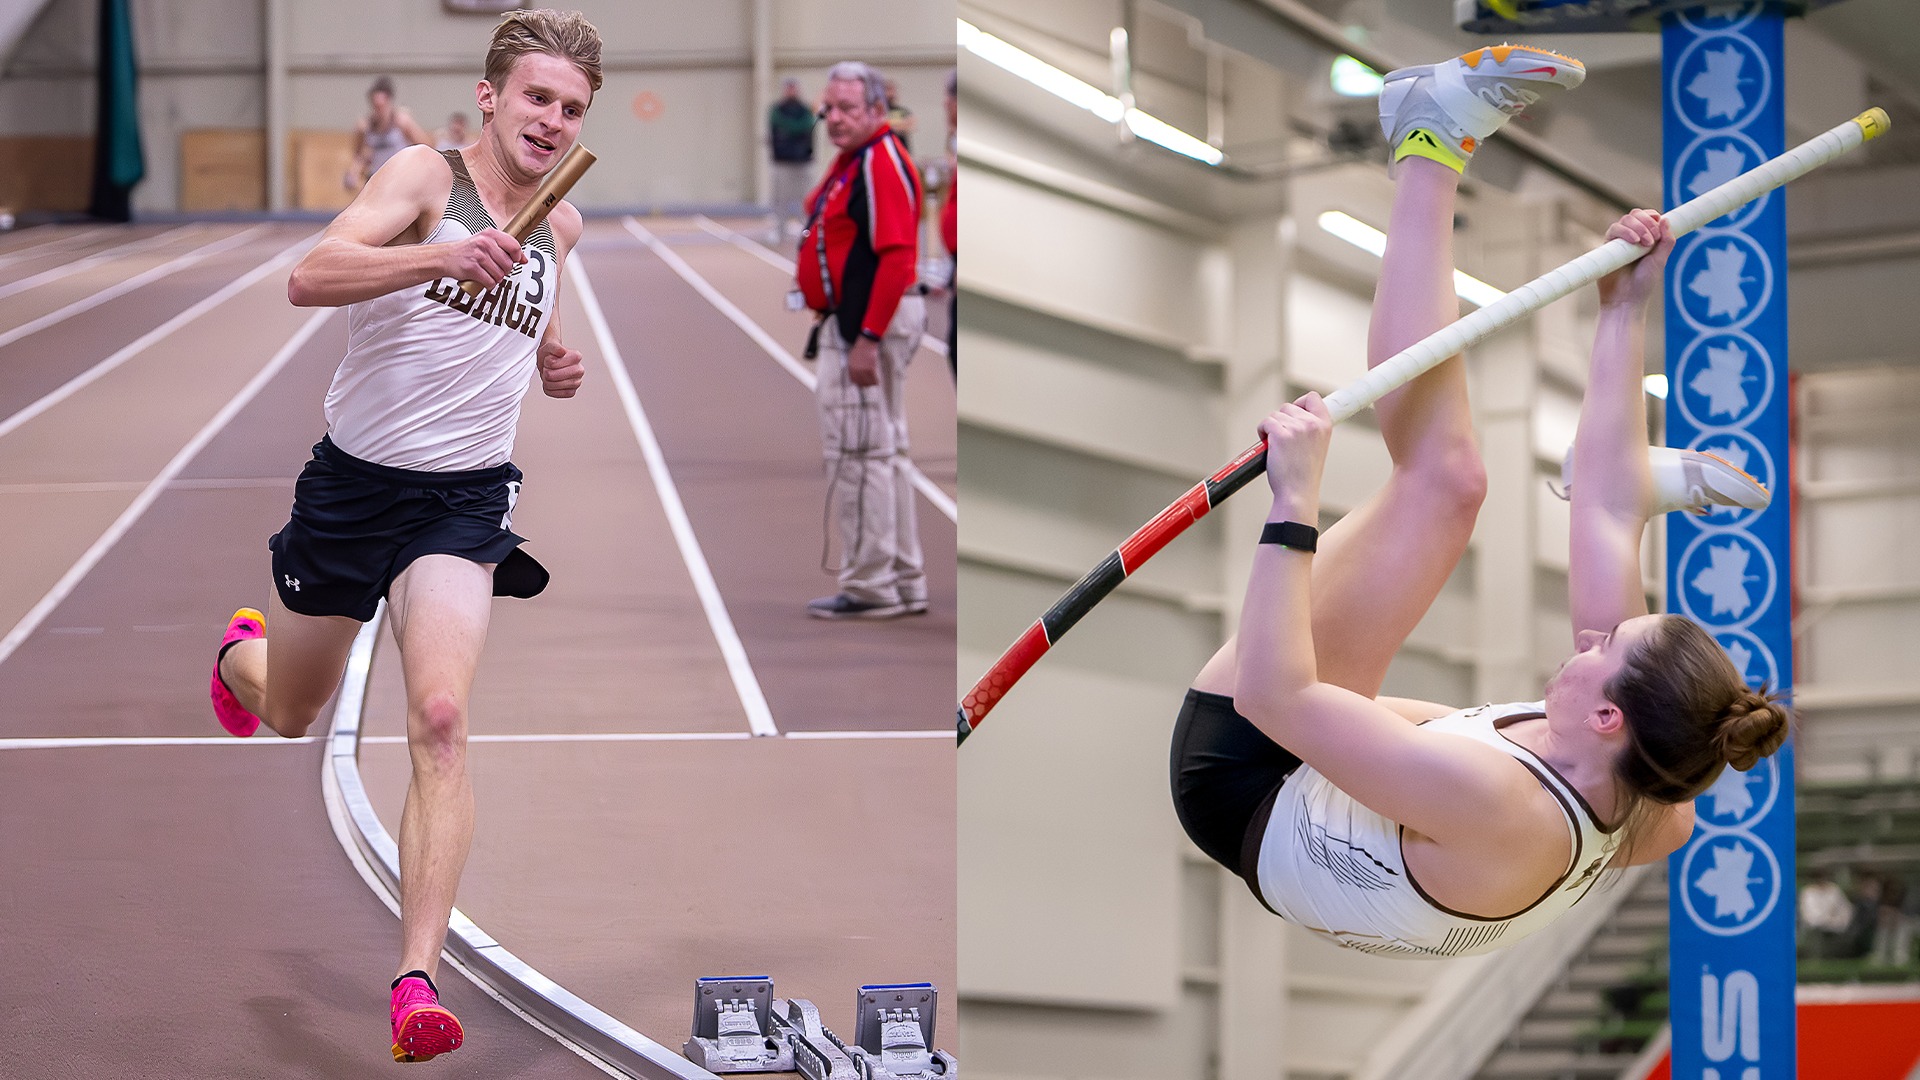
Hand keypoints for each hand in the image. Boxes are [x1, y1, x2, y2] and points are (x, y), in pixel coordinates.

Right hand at [445, 228, 524, 290]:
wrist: (445, 257)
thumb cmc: (468, 250)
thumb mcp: (486, 242)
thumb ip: (505, 248)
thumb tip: (524, 259)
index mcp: (490, 234)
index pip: (514, 246)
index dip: (517, 257)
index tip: (515, 261)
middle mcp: (485, 243)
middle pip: (508, 264)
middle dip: (504, 270)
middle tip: (494, 268)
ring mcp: (478, 255)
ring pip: (500, 275)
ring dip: (495, 278)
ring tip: (486, 272)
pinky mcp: (472, 268)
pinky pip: (490, 282)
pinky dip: (488, 284)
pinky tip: (482, 278)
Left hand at [538, 339, 583, 397]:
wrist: (551, 362)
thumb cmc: (551, 354)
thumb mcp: (549, 346)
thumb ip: (554, 347)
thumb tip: (561, 351)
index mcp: (576, 357)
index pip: (553, 364)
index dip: (547, 362)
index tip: (550, 359)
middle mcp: (579, 370)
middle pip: (552, 376)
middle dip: (546, 372)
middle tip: (549, 368)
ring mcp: (577, 382)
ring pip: (554, 386)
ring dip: (547, 381)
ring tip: (551, 374)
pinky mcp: (572, 392)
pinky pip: (556, 394)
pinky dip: (550, 389)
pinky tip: (553, 382)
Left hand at [847, 336, 880, 386]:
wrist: (866, 343)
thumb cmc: (860, 349)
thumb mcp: (852, 358)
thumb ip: (853, 367)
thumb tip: (855, 375)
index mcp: (850, 367)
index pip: (853, 379)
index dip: (858, 382)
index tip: (862, 384)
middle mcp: (856, 369)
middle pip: (860, 382)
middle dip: (865, 384)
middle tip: (869, 384)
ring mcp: (863, 369)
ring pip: (867, 381)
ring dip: (871, 384)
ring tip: (873, 383)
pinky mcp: (870, 367)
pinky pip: (873, 378)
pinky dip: (876, 381)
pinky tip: (877, 382)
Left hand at [1259, 392, 1331, 518]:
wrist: (1298, 492)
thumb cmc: (1304, 474)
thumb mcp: (1316, 447)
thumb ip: (1310, 429)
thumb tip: (1293, 416)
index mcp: (1325, 425)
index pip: (1313, 397)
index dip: (1300, 403)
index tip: (1293, 414)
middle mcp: (1312, 424)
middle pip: (1288, 406)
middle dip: (1281, 420)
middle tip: (1281, 438)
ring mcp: (1296, 428)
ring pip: (1275, 415)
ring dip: (1270, 427)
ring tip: (1275, 445)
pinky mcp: (1280, 435)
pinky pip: (1265, 423)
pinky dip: (1262, 432)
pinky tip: (1267, 445)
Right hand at [1597, 209, 1673, 310]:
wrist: (1626, 299)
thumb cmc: (1643, 283)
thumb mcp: (1660, 260)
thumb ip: (1666, 241)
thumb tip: (1665, 219)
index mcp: (1646, 238)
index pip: (1648, 217)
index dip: (1653, 217)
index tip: (1659, 229)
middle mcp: (1631, 237)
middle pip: (1636, 214)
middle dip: (1646, 222)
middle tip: (1652, 240)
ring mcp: (1618, 241)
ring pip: (1625, 220)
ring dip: (1638, 226)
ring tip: (1645, 243)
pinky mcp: (1607, 247)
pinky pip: (1613, 230)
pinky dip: (1625, 231)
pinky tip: (1634, 241)